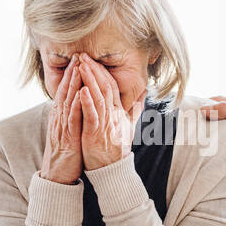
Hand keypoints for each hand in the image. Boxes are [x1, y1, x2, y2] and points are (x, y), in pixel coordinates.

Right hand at [39, 60, 83, 183]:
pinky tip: (80, 93)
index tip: (80, 59)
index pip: (67, 91)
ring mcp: (61, 127)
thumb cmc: (67, 155)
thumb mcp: (71, 133)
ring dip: (72, 83)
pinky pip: (71, 119)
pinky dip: (75, 105)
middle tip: (78, 54)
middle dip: (71, 72)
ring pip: (66, 101)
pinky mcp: (67, 138)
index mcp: (62, 117)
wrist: (57, 177)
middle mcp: (59, 119)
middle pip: (64, 91)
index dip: (72, 75)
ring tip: (78, 67)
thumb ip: (75, 119)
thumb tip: (80, 107)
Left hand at [76, 53, 140, 170]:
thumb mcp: (129, 126)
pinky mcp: (96, 134)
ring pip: (99, 97)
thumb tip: (144, 93)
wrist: (113, 171)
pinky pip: (93, 115)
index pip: (112, 86)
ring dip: (90, 80)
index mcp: (118, 112)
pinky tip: (82, 90)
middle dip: (94, 69)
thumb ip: (135, 108)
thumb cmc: (116, 149)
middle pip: (105, 87)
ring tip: (81, 65)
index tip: (92, 59)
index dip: (102, 71)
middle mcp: (113, 115)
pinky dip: (87, 102)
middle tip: (83, 55)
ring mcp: (106, 124)